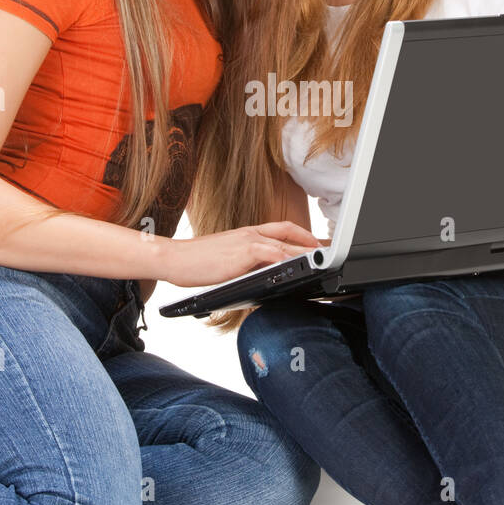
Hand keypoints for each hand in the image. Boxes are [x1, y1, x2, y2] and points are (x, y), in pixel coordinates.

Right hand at [158, 220, 320, 288]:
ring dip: (305, 251)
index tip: (317, 243)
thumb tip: (262, 275)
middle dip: (311, 242)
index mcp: (247, 234)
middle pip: (289, 233)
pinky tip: (297, 266)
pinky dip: (286, 259)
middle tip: (329, 251)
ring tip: (322, 259)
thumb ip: (246, 264)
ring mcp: (246, 242)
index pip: (282, 229)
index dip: (303, 234)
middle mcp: (250, 234)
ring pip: (284, 243)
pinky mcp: (241, 253)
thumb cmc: (196, 262)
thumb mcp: (227, 260)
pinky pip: (270, 254)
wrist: (173, 257)